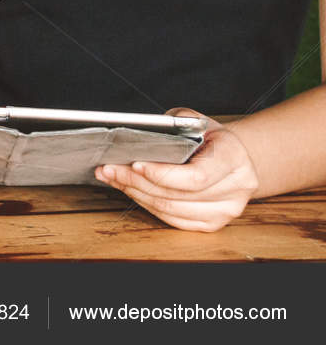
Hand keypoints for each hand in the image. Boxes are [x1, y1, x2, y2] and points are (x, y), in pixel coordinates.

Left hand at [96, 111, 257, 231]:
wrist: (232, 156)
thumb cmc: (208, 136)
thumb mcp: (193, 120)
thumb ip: (171, 125)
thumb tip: (137, 136)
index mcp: (233, 158)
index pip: (196, 177)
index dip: (162, 174)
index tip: (135, 164)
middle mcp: (236, 189)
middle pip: (177, 195)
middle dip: (136, 182)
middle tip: (109, 169)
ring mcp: (226, 210)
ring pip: (170, 210)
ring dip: (136, 193)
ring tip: (113, 177)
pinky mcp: (212, 223)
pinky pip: (172, 219)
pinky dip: (146, 204)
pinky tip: (130, 189)